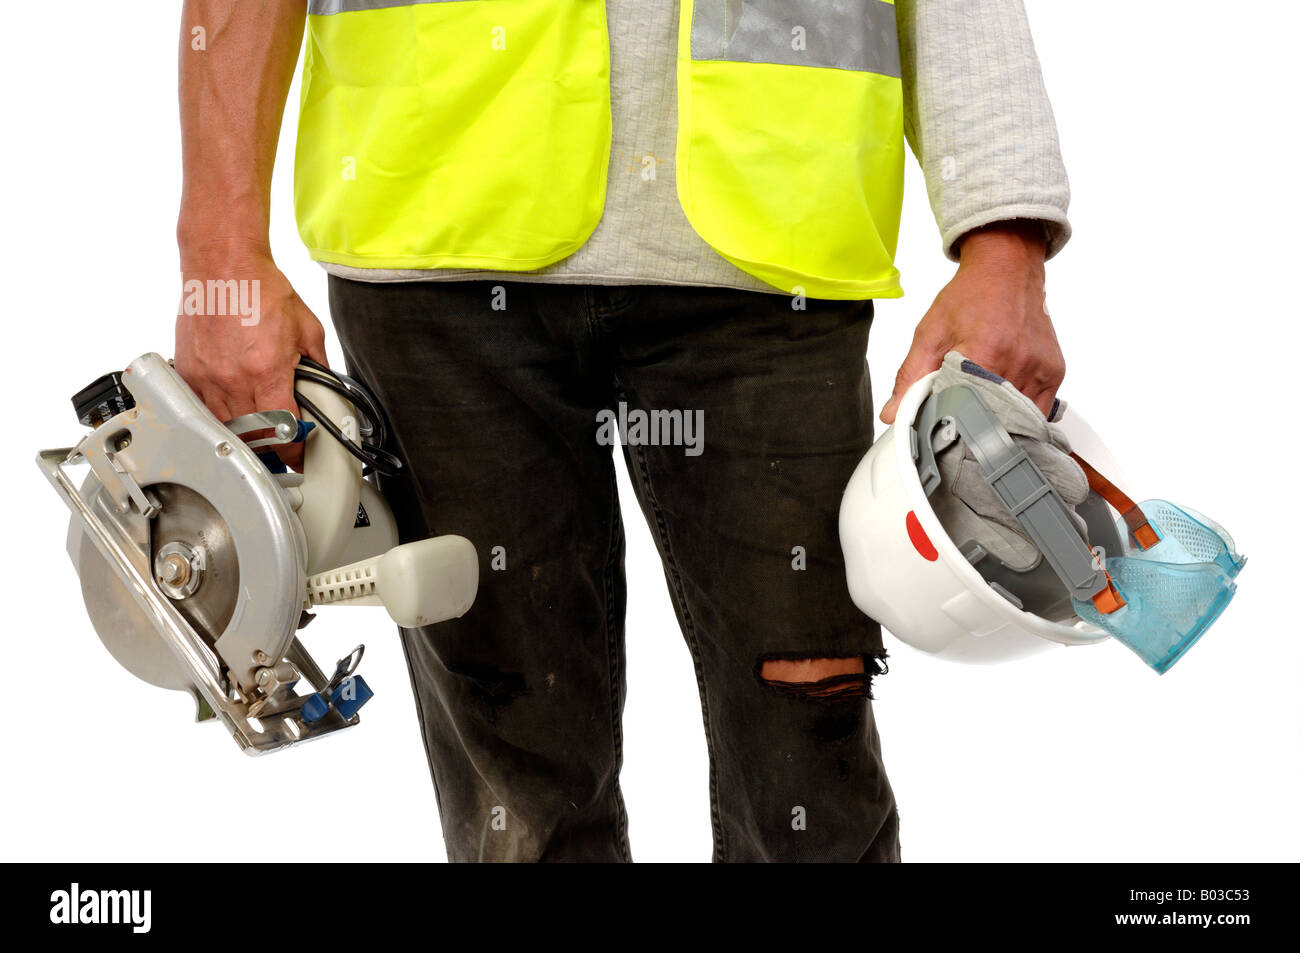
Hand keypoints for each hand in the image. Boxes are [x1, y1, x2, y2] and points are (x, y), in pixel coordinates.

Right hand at [175, 239, 327, 468]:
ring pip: (224, 428)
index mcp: (266, 372)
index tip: (300, 455)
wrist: (223, 264)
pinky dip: (217, 416)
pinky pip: (200, 409)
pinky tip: (230, 410)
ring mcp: (206, 378)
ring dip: (242, 436)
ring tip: (257, 434)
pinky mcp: (188, 372)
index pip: (283, 430)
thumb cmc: (261, 289)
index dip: (295, 450)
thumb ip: (320, 365)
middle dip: (270, 448)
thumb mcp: (308, 329)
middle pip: (251, 437)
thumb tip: (326, 390)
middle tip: (281, 447)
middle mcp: (232, 380)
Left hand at [880, 219, 1064, 423]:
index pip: (965, 414)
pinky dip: (1019, 417)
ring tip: (980, 423)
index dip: (952, 431)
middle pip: (994, 422)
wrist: (1007, 268)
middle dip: (975, 434)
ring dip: (999, 426)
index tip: (941, 438)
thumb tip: (892, 414)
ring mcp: (1040, 370)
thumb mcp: (930, 334)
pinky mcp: (1054, 372)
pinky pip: (1037, 410)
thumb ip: (911, 377)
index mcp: (984, 354)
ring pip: (1019, 421)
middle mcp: (1018, 364)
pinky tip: (1002, 409)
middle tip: (958, 436)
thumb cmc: (969, 297)